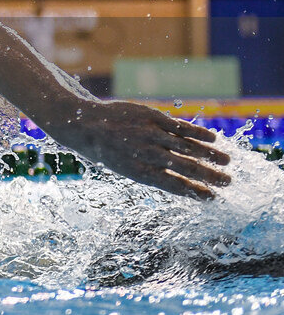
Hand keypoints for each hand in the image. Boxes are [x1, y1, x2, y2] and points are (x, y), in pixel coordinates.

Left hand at [40, 100, 230, 199]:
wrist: (86, 124)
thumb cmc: (109, 151)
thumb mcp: (127, 169)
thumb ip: (155, 174)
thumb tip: (186, 185)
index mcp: (139, 172)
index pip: (174, 185)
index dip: (196, 192)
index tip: (214, 198)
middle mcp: (146, 153)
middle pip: (185, 167)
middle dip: (210, 176)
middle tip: (228, 182)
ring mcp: (149, 134)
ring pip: (186, 146)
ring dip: (210, 155)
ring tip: (227, 162)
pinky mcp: (151, 117)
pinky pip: (179, 126)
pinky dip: (197, 133)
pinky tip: (213, 139)